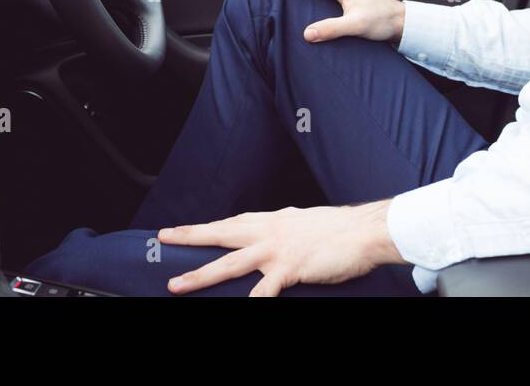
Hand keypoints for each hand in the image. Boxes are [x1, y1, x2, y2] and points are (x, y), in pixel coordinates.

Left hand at [159, 201, 405, 296]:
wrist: (365, 231)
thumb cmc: (340, 230)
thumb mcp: (304, 224)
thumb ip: (284, 231)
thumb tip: (271, 235)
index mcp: (273, 221)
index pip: (232, 222)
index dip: (206, 227)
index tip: (182, 229)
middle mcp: (270, 231)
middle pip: (222, 233)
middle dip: (191, 236)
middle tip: (164, 238)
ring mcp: (277, 249)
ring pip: (230, 262)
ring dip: (202, 275)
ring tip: (178, 284)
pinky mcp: (290, 268)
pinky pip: (264, 291)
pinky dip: (251, 303)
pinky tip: (240, 309)